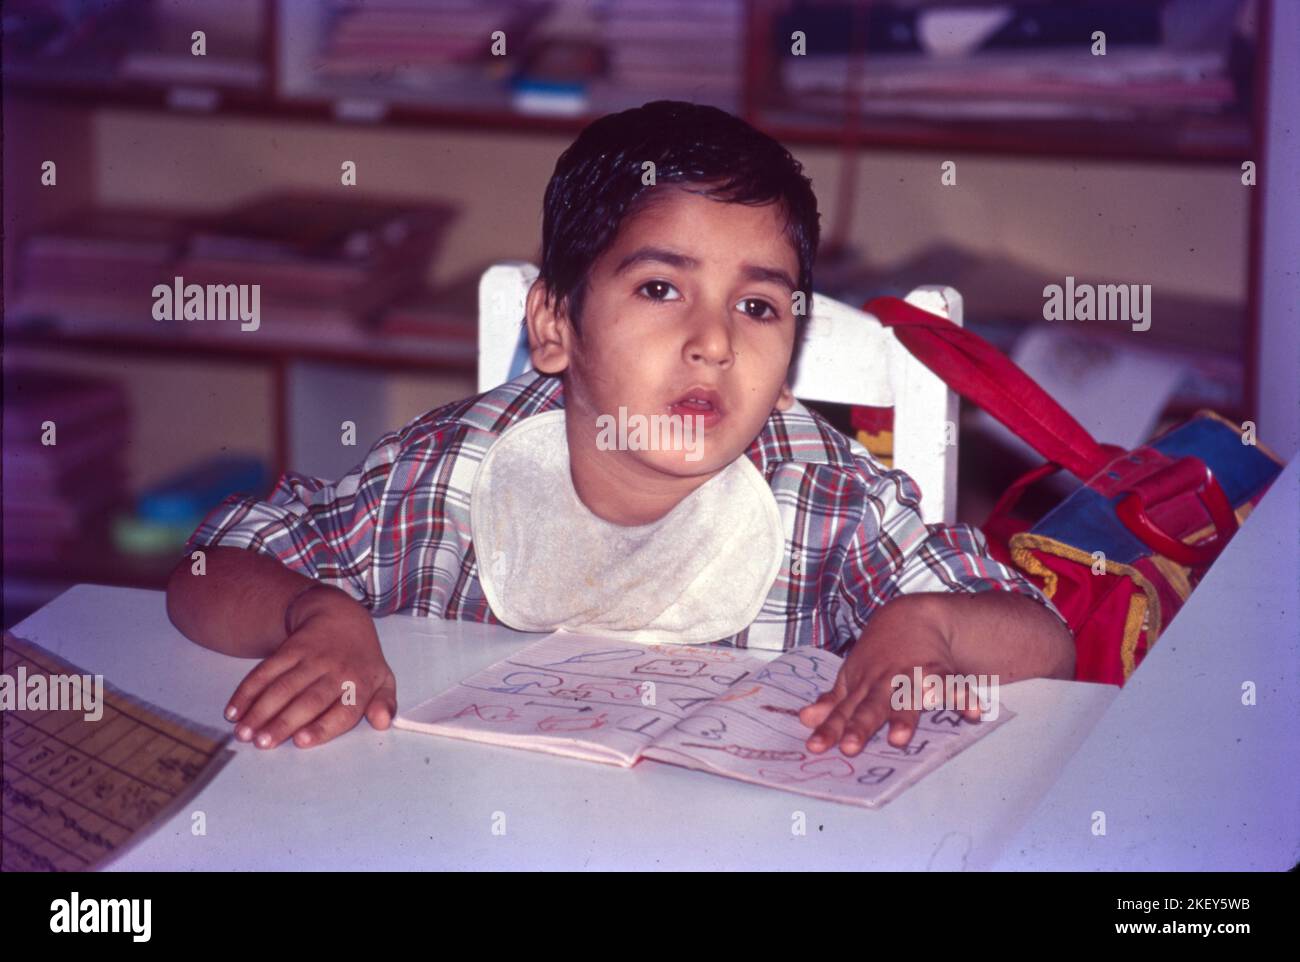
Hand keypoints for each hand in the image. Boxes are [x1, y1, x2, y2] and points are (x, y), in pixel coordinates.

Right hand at [224, 585, 396, 748]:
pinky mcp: (289, 649)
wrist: (341, 616)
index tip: (300, 741)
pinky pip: (266, 670)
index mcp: (361, 684)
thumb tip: (384, 722)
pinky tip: (233, 710)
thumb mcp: (383, 680)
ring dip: (260, 710)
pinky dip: (247, 691)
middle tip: (262, 743)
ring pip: (283, 686)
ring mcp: (311, 658)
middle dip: (283, 722)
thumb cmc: (361, 660)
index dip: (322, 727)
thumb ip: (385, 703)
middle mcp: (336, 671)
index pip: (343, 710)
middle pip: (308, 700)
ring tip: (243, 733)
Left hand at [798, 595, 981, 754]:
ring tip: (899, 738)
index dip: (830, 729)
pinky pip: (952, 686)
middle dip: (861, 726)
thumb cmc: (878, 655)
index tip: (817, 747)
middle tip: (851, 746)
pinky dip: (963, 698)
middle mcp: (884, 684)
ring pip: (906, 699)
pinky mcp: (939, 671)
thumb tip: (805, 720)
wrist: (911, 616)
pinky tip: (973, 714)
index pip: (842, 712)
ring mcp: (911, 677)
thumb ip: (833, 701)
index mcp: (861, 687)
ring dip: (904, 717)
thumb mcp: (851, 675)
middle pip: (870, 707)